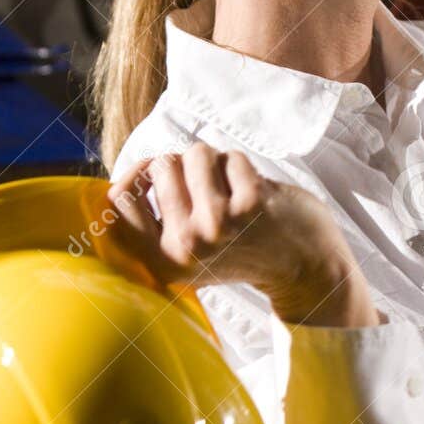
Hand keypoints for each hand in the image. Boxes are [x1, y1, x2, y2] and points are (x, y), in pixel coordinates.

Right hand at [107, 141, 380, 326]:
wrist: (304, 270)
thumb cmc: (240, 250)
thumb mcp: (188, 253)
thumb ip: (156, 220)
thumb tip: (125, 177)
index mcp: (162, 260)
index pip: (120, 199)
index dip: (136, 176)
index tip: (156, 179)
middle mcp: (186, 245)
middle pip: (161, 165)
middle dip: (185, 167)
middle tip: (211, 194)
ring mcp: (218, 223)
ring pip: (195, 153)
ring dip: (216, 163)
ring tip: (232, 192)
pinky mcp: (250, 203)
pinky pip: (231, 157)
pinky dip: (244, 168)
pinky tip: (256, 195)